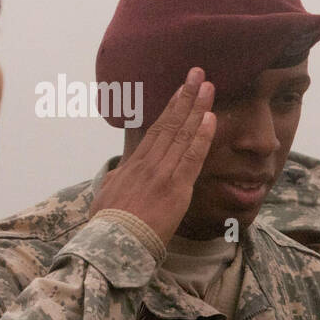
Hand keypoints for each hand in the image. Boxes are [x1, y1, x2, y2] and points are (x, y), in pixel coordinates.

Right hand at [91, 67, 216, 245]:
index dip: (171, 108)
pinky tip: (210, 118)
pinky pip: (191, 157)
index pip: (156, 130)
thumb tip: (120, 174)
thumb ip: (119, 181)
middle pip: (170, 123)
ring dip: (197, 108)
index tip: (181, 90)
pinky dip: (202, 136)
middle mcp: (148, 163)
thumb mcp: (108, 197)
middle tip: (198, 73)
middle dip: (185, 97)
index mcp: (133, 165)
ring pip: (182, 134)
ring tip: (208, 86)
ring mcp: (162, 173)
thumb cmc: (109, 227)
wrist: (112, 245)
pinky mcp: (175, 187)